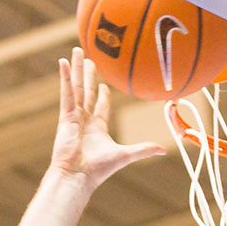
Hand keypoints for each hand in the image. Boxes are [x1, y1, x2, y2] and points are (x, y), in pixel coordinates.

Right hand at [50, 48, 163, 186]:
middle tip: (89, 59)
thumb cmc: (98, 170)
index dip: (103, 96)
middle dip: (88, 75)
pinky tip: (63, 62)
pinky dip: (64, 76)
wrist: (77, 176)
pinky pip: (66, 91)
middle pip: (87, 91)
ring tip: (76, 50)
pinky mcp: (66, 115)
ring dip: (76, 68)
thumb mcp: (125, 155)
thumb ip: (143, 149)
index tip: (105, 85)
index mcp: (97, 128)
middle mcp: (84, 120)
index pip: (100, 107)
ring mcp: (74, 116)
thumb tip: (163, 150)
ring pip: (76, 86)